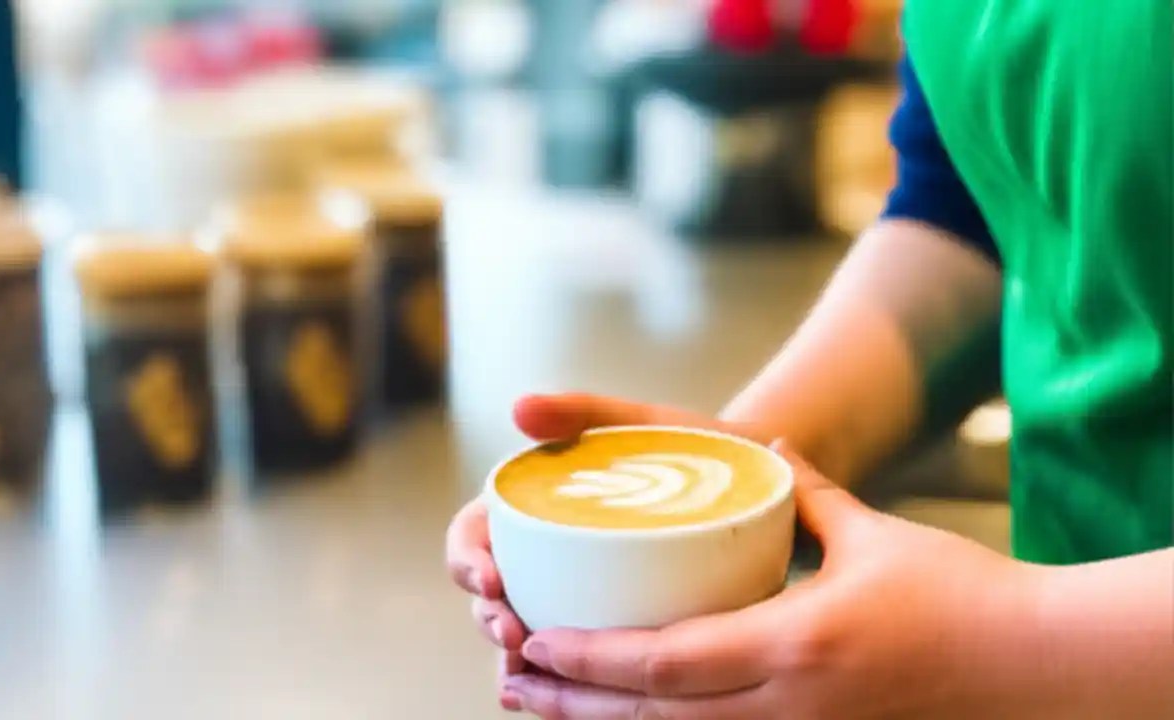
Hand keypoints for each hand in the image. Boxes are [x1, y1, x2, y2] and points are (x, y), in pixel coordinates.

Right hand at [445, 393, 766, 711]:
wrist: (764, 488)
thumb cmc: (697, 450)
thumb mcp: (647, 424)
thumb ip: (585, 410)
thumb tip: (519, 406)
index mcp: (535, 506)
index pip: (474, 534)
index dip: (469, 559)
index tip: (491, 578)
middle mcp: (548, 557)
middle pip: (489, 597)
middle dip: (489, 621)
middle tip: (513, 634)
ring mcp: (578, 597)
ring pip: (526, 640)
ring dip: (516, 665)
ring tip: (527, 682)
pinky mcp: (617, 631)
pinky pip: (579, 668)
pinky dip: (563, 690)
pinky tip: (564, 705)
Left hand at [502, 445, 1042, 719]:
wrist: (1034, 668)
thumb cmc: (960, 598)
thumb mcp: (875, 536)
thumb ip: (813, 491)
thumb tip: (772, 444)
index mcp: (792, 645)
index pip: (665, 661)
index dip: (589, 658)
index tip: (536, 640)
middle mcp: (786, 706)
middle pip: (653, 716)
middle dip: (572, 703)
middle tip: (511, 678)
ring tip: (539, 710)